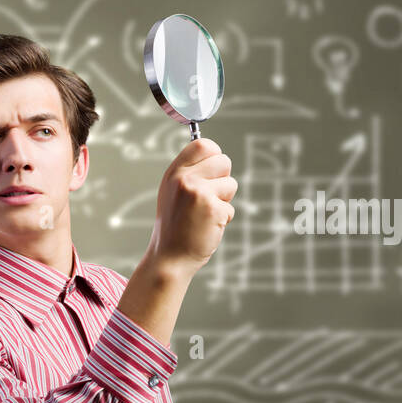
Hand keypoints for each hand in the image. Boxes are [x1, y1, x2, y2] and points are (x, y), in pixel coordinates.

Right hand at [142, 137, 237, 282]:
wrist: (170, 257)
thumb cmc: (175, 226)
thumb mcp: (172, 191)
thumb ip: (189, 172)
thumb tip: (214, 154)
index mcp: (174, 172)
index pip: (202, 144)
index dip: (214, 154)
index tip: (214, 168)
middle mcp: (185, 179)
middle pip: (224, 161)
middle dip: (223, 178)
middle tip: (210, 196)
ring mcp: (199, 193)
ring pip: (231, 184)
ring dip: (224, 200)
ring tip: (205, 213)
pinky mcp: (213, 209)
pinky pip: (231, 208)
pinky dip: (224, 219)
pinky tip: (208, 226)